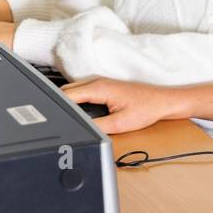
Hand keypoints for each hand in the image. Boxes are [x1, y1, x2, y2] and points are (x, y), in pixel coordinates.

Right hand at [62, 77, 184, 133]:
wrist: (163, 101)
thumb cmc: (147, 109)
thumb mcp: (120, 124)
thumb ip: (98, 127)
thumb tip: (82, 130)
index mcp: (99, 88)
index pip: (68, 95)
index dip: (57, 106)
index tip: (49, 117)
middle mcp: (98, 82)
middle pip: (67, 91)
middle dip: (59, 104)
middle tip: (53, 121)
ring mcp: (101, 83)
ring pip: (74, 90)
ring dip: (67, 101)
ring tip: (62, 117)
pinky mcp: (105, 87)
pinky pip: (83, 91)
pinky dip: (76, 99)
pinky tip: (76, 112)